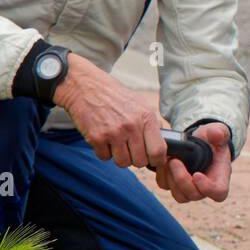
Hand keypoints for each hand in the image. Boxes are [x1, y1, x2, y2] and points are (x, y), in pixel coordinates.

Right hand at [53, 54, 166, 168]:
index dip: (157, 160)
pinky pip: (105, 157)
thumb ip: (153, 124)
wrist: (86, 86)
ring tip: (117, 142)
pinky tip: (104, 139)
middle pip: (140, 162)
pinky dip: (104, 152)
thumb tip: (164, 144)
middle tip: (130, 148)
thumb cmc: (115, 96)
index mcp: (146, 117)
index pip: (158, 151)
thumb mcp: (141, 104)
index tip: (153, 159)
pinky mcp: (96, 138)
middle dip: (136, 158)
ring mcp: (113, 133)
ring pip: (123, 163)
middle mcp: (131, 126)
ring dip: (120, 156)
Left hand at [154, 122, 232, 202]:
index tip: (196, 174)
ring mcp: (190, 188)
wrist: (200, 141)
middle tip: (175, 161)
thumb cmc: (212, 140)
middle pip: (194, 195)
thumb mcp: (218, 132)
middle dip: (182, 179)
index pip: (218, 193)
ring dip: (171, 179)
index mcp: (220, 177)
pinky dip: (162, 175)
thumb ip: (220, 132)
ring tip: (168, 160)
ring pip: (179, 195)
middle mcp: (205, 188)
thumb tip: (217, 134)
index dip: (207, 188)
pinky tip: (163, 161)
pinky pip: (166, 186)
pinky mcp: (175, 185)